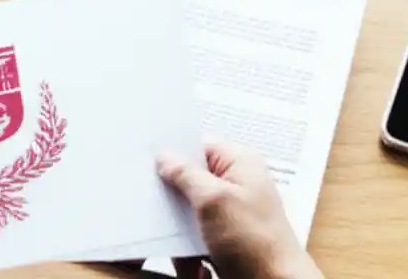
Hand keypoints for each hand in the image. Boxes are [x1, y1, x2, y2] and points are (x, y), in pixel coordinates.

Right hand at [158, 143, 322, 278]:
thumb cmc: (258, 243)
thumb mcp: (214, 200)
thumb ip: (185, 174)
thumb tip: (165, 157)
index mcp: (240, 163)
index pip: (198, 145)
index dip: (173, 152)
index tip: (149, 161)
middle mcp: (235, 183)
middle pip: (189, 178)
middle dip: (174, 197)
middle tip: (164, 208)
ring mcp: (229, 210)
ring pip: (187, 209)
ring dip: (180, 228)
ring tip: (187, 244)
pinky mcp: (223, 234)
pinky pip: (193, 231)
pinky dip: (187, 246)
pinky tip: (193, 262)